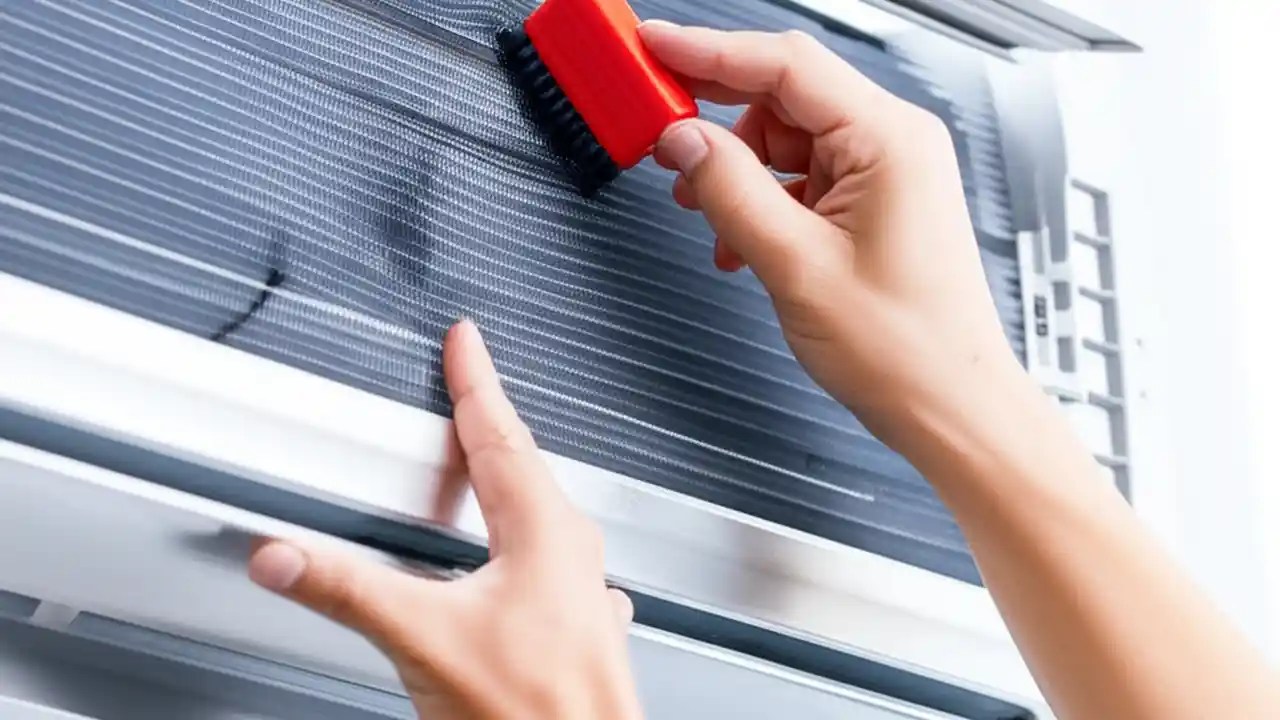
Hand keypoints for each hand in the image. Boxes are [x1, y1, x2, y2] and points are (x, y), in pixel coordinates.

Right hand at [248, 320, 641, 719]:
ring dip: (505, 483)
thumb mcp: (422, 639)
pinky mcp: (575, 630)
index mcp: (546, 532)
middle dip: (490, 423)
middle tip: (468, 386)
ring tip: (481, 460)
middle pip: (523, 467)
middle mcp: (573, 555)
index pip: (501, 433)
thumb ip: (347, 590)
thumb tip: (284, 553)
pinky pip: (545, 561)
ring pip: (538, 516)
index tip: (466, 341)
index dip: (476, 380)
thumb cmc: (533, 713)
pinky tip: (506, 562)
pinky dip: (516, 540)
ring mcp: (580, 593)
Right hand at [644, 22, 1027, 458]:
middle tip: (659, 125)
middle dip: (717, 115)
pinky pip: (802, 178)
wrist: (950, 407)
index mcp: (888, 139)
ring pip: (786, 140)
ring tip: (705, 211)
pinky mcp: (875, 203)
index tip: (654, 45)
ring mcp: (886, 173)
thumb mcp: (795, 264)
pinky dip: (762, 200)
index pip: (784, 64)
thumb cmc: (904, 347)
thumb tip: (683, 140)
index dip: (708, 50)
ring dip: (736, 171)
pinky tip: (738, 238)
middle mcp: (893, 143)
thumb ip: (731, 190)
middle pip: (784, 96)